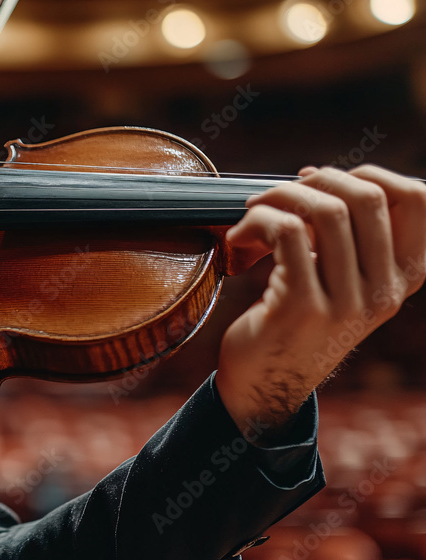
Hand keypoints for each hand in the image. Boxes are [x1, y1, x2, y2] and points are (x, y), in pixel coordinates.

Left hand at [216, 165, 425, 438]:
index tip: (323, 182)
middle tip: (281, 192)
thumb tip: (321, 178)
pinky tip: (240, 238)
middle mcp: (384, 292)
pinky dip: (257, 221)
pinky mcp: (302, 307)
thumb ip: (345, 236)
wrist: (264, 384)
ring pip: (325, 211)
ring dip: (279, 196)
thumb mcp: (338, 279)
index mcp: (403, 278)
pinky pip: (286, 233)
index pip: (420, 200)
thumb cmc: (295, 321)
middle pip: (369, 197)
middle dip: (317, 180)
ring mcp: (347, 302)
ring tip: (255, 211)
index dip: (371, 174)